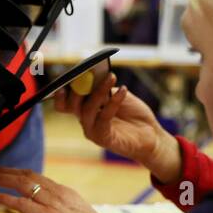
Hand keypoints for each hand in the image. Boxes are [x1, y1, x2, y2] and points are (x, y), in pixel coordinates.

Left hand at [0, 167, 109, 212]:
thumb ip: (58, 209)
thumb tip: (42, 210)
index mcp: (63, 191)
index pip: (36, 176)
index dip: (16, 173)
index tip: (2, 171)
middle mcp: (57, 192)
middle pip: (26, 175)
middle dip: (5, 171)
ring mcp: (52, 203)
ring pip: (21, 183)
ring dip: (0, 178)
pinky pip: (21, 203)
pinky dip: (5, 198)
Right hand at [53, 72, 180, 179]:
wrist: (151, 135)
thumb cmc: (133, 114)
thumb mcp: (117, 96)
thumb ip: (104, 89)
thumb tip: (92, 77)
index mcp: (84, 110)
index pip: (64, 103)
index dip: (61, 92)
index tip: (69, 75)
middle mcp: (84, 121)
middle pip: (70, 105)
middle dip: (78, 87)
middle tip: (87, 73)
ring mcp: (92, 131)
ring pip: (87, 110)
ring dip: (99, 91)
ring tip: (111, 77)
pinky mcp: (103, 139)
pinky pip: (104, 118)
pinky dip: (113, 102)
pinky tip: (123, 90)